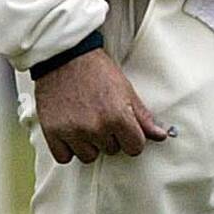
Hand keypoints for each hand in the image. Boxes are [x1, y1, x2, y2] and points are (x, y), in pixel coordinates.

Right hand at [34, 47, 169, 163]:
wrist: (64, 56)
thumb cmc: (96, 70)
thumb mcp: (125, 89)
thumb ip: (143, 116)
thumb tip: (161, 136)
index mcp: (118, 116)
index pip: (135, 148)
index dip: (131, 137)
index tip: (125, 127)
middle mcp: (96, 128)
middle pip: (111, 151)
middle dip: (109, 136)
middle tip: (100, 114)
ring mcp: (73, 132)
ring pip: (89, 156)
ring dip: (88, 143)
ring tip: (84, 119)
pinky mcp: (52, 134)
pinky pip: (65, 158)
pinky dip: (68, 147)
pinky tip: (70, 128)